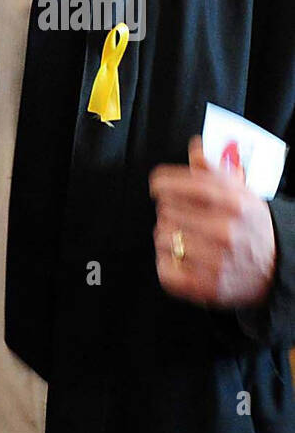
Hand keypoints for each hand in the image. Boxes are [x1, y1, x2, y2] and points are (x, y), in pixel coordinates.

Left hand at [149, 136, 275, 307]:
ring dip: (167, 236)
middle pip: (167, 209)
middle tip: (185, 217)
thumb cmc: (252, 229)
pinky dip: (166, 262)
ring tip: (186, 238)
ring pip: (162, 237)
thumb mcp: (244, 195)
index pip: (187, 185)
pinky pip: (164, 268)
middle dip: (171, 210)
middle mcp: (226, 231)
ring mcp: (215, 261)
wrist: (276, 272)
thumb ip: (216, 171)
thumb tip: (196, 146)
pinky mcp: (205, 286)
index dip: (165, 181)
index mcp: (236, 204)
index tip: (157, 183)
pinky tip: (182, 258)